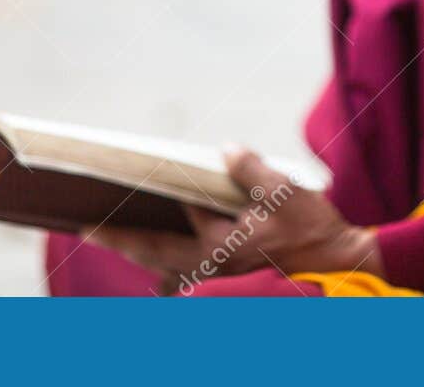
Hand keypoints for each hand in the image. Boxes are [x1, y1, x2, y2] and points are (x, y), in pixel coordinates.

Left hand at [93, 148, 381, 290]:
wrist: (337, 266)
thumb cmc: (311, 231)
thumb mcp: (285, 192)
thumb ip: (250, 170)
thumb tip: (225, 150)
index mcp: (218, 245)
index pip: (163, 230)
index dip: (129, 221)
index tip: (94, 218)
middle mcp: (211, 263)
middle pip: (153, 254)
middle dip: (120, 240)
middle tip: (86, 228)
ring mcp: (220, 273)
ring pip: (166, 265)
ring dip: (142, 251)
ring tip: (119, 237)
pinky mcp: (231, 274)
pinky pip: (186, 269)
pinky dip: (167, 260)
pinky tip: (163, 251)